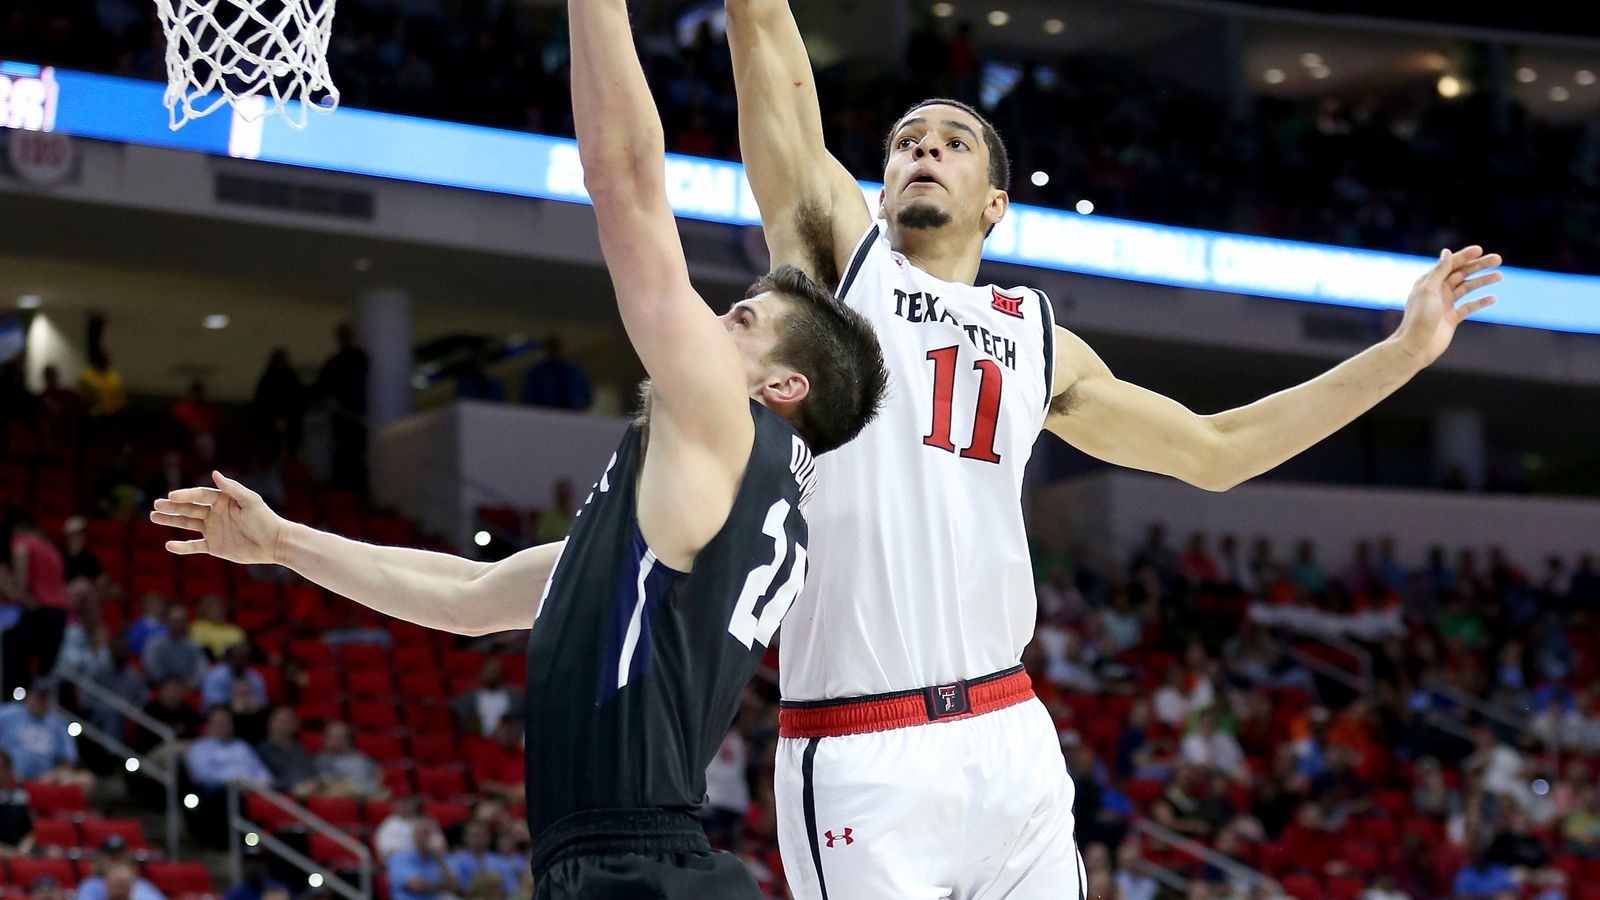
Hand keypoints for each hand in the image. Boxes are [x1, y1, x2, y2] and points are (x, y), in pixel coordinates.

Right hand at [150, 471, 286, 564]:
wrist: (274, 543)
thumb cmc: (265, 519)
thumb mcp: (250, 501)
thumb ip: (232, 488)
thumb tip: (214, 473)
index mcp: (222, 500)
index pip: (200, 495)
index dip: (186, 495)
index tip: (172, 496)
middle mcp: (215, 513)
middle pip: (189, 508)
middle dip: (172, 506)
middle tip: (156, 504)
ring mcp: (212, 530)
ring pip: (187, 524)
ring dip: (171, 520)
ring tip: (154, 516)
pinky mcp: (214, 546)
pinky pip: (194, 546)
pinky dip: (182, 547)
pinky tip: (168, 545)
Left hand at [1392, 246, 1501, 365]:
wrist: (1416, 346)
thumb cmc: (1420, 317)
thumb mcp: (1429, 290)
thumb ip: (1439, 272)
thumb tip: (1447, 251)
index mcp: (1429, 282)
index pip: (1450, 264)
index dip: (1465, 256)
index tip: (1480, 250)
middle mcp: (1437, 291)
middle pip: (1461, 274)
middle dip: (1479, 266)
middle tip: (1498, 259)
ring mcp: (1445, 305)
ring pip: (1467, 288)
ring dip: (1482, 281)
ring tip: (1499, 275)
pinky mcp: (1451, 318)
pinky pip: (1469, 307)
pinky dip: (1480, 302)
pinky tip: (1493, 298)